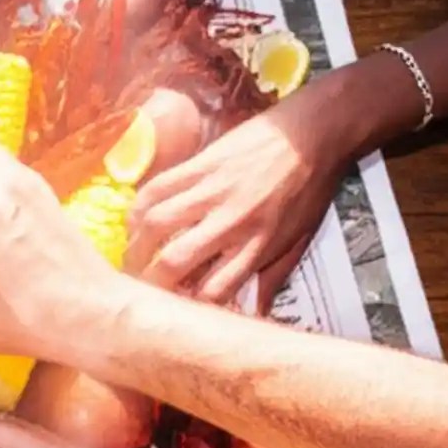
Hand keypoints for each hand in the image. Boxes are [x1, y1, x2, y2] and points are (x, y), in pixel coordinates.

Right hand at [123, 91, 342, 311]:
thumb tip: (256, 314)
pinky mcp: (200, 165)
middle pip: (174, 262)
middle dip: (149, 281)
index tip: (177, 308)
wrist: (315, 133)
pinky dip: (138, 209)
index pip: (211, 291)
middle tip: (140, 287)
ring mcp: (212, 191)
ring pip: (155, 225)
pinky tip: (136, 223)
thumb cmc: (310, 189)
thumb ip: (272, 279)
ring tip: (133, 257)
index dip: (187, 305)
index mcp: (258, 247)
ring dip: (135, 246)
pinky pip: (156, 188)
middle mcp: (231, 223)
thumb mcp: (299, 241)